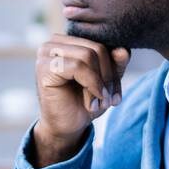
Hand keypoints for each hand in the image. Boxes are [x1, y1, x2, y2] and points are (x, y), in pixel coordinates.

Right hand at [32, 35, 129, 165]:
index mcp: (69, 41)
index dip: (114, 66)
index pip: (101, 42)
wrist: (66, 127)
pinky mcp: (45, 67)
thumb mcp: (106, 80)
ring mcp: (47, 53)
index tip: (117, 93)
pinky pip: (78, 67)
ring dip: (100, 83)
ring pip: (89, 55)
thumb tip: (123, 49)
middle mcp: (55, 42)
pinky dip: (91, 86)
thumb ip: (116, 63)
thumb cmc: (84, 102)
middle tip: (110, 100)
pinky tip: (90, 103)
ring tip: (100, 102)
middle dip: (108, 76)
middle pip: (96, 47)